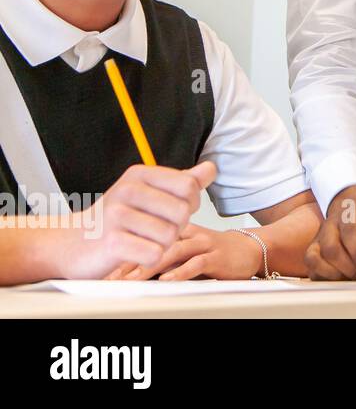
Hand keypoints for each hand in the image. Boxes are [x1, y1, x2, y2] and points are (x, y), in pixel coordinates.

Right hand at [55, 162, 216, 279]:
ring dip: (162, 244)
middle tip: (155, 229)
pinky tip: (135, 253)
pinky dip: (150, 258)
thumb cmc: (117, 219)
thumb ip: (182, 182)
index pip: (189, 185)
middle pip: (182, 211)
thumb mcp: (148, 193)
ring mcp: (117, 216)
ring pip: (170, 235)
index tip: (172, 209)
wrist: (72, 244)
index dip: (190, 202)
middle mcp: (127, 190)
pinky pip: (154, 254)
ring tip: (143, 240)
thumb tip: (210, 169)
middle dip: (176, 226)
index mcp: (140, 174)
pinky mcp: (112, 243)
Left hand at [106, 223, 262, 280]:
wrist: (250, 249)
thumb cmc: (214, 251)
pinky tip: (167, 280)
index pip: (146, 236)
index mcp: (177, 229)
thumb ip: (161, 253)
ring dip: (150, 267)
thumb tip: (128, 268)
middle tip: (111, 277)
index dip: (125, 253)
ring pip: (172, 252)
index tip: (106, 269)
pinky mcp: (217, 257)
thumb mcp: (185, 248)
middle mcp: (188, 234)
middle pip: (154, 243)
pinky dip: (181, 272)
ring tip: (131, 281)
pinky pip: (197, 263)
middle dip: (131, 261)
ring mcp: (202, 244)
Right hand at [305, 185, 355, 280]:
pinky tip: (344, 280)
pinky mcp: (312, 255)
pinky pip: (312, 271)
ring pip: (316, 260)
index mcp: (351, 215)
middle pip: (331, 249)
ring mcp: (318, 240)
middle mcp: (331, 226)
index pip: (352, 233)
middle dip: (351, 269)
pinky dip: (327, 280)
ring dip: (337, 276)